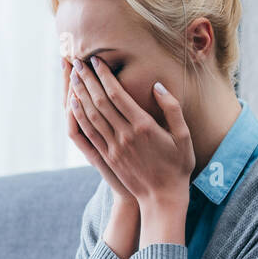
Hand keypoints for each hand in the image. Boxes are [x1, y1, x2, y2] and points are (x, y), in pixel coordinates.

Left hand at [68, 58, 194, 210]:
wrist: (162, 198)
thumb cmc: (177, 166)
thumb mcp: (184, 136)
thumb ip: (172, 109)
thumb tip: (157, 86)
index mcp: (144, 127)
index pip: (118, 95)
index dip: (105, 76)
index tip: (96, 61)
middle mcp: (125, 135)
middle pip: (100, 102)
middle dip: (88, 80)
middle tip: (78, 62)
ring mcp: (114, 147)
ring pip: (91, 116)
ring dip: (80, 94)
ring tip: (73, 77)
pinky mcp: (107, 157)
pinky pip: (89, 133)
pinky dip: (79, 116)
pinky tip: (73, 104)